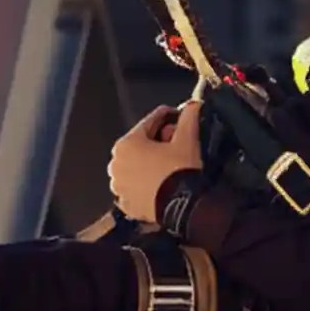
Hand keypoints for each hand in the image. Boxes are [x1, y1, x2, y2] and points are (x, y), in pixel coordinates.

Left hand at [107, 101, 202, 222]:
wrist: (183, 207)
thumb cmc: (180, 168)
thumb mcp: (187, 139)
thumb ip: (189, 117)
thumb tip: (193, 103)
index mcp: (126, 143)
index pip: (149, 123)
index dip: (167, 118)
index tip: (179, 118)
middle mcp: (115, 164)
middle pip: (140, 146)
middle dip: (157, 142)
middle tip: (176, 145)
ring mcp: (119, 187)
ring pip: (136, 167)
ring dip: (149, 164)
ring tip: (168, 167)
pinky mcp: (126, 205)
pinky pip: (135, 188)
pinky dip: (145, 185)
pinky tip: (160, 185)